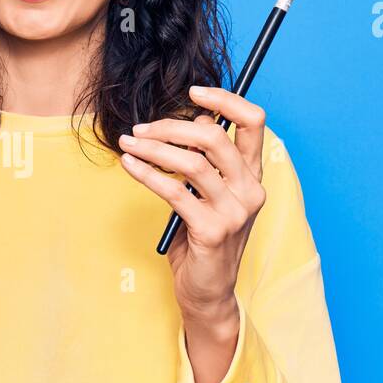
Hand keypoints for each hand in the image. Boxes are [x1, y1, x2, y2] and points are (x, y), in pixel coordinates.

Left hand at [117, 85, 266, 322]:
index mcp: (252, 177)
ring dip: (154, 147)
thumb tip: (185, 123)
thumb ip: (204, 163)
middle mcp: (250, 191)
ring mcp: (234, 212)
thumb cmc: (203, 239)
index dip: (225, 100)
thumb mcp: (208, 196)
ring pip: (193, 162)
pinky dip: (147, 173)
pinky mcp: (212, 231)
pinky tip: (129, 165)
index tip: (193, 91)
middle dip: (172, 125)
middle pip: (215, 137)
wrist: (208, 292)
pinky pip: (175, 192)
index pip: (253, 123)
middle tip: (142, 128)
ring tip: (129, 143)